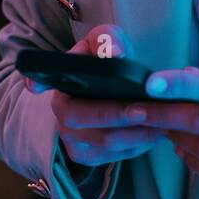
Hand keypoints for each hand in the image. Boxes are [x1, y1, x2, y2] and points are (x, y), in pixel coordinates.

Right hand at [25, 23, 166, 167]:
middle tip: (145, 110)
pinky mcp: (92, 158)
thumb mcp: (105, 42)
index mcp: (60, 88)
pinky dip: (140, 144)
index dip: (39, 84)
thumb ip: (107, 40)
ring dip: (136, 133)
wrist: (112, 88)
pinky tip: (157, 131)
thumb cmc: (107, 61)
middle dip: (117, 117)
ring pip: (106, 143)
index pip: (40, 84)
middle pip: (85, 120)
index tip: (37, 85)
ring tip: (162, 120)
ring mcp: (75, 142)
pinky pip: (117, 155)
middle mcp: (61, 118)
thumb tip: (114, 53)